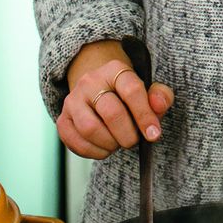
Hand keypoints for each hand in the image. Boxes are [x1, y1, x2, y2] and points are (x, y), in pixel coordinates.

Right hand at [57, 41, 175, 160]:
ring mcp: (73, 100)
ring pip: (90, 129)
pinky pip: (76, 142)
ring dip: (110, 144)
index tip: (154, 134)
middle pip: (111, 112)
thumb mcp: (149, 91)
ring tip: (118, 143)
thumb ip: (160, 97)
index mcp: (115, 69)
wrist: (99, 93)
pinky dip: (94, 152)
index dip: (145, 115)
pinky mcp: (63, 120)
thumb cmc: (128, 96)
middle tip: (133, 140)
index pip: (131, 90)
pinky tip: (104, 148)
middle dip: (128, 135)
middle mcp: (90, 81)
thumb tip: (159, 105)